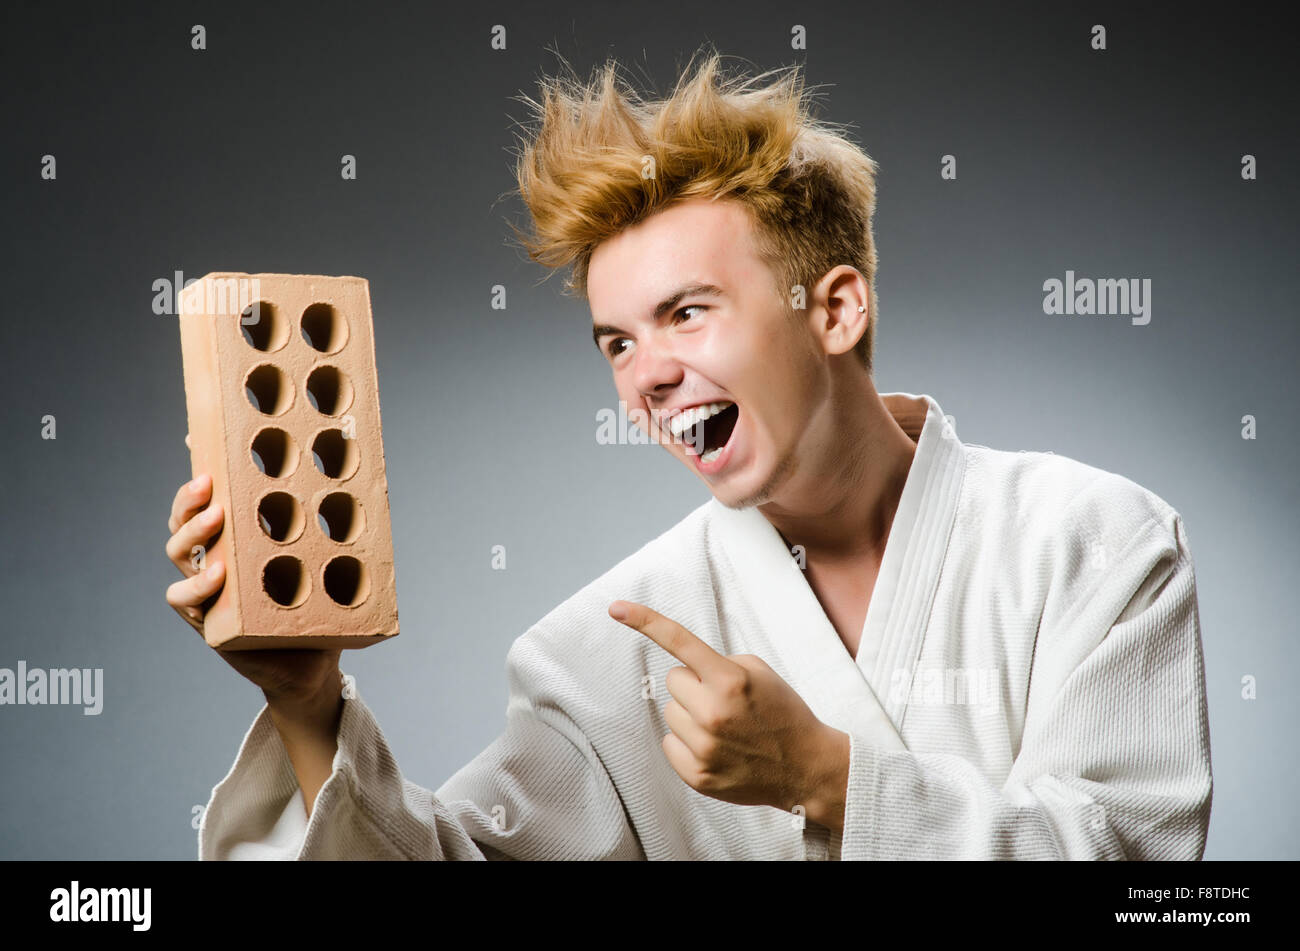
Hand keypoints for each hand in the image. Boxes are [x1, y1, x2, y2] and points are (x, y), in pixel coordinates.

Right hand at [164, 436, 341, 708]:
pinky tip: (219, 571)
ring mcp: (209, 593)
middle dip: (190, 500)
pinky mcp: (211, 624)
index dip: (199, 476)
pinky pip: (186, 601)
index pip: (206, 504)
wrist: (315, 666)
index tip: (198, 444)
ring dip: (192, 533)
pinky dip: (196, 586)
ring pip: (179, 556)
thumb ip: (323, 524)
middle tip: (206, 482)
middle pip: (182, 524)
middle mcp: (214, 563)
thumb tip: (343, 472)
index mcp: (236, 542)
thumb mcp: (322, 557)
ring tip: (216, 518)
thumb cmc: (318, 606)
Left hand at [609, 600, 849, 830]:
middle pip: (673, 680)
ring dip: (690, 714)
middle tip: (724, 700)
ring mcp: (703, 747)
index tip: (616, 608)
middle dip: (693, 685)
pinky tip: (717, 748)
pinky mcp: (696, 775)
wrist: (806, 766)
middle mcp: (712, 713)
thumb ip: (718, 663)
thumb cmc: (781, 712)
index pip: (679, 642)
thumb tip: (684, 668)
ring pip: (670, 712)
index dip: (645, 621)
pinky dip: (688, 743)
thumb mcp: (759, 672)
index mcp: (730, 680)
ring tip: (725, 727)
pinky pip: (669, 743)